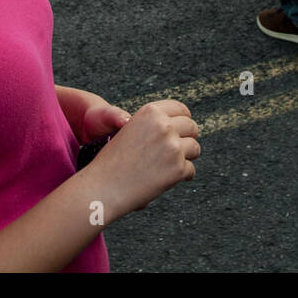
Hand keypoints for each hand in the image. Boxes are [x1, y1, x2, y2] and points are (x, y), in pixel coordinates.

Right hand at [83, 100, 198, 215]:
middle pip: (192, 127)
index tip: (184, 129)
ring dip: (187, 157)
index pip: (181, 109)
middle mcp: (164, 126)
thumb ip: (153, 124)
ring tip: (172, 165)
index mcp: (151, 112)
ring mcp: (173, 147)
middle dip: (188, 138)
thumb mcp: (131, 129)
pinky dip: (182, 176)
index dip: (184, 120)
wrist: (103, 187)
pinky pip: (190, 170)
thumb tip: (182, 123)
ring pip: (195, 148)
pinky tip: (167, 179)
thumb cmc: (113, 161)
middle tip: (179, 150)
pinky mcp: (177, 168)